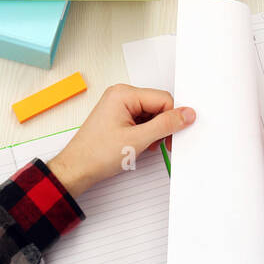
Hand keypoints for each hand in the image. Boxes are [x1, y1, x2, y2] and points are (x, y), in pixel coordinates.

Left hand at [47, 85, 195, 197]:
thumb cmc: (96, 154)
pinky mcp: (119, 117)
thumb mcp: (137, 140)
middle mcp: (121, 95)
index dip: (172, 118)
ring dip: (154, 131)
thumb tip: (187, 114)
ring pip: (151, 114)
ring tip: (145, 146)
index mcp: (123, 94)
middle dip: (162, 126)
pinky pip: (142, 120)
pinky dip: (146, 133)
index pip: (163, 99)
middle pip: (158, 105)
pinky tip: (141, 145)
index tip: (174, 136)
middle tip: (161, 144)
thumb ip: (165, 125)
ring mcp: (119, 106)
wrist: (77, 169)